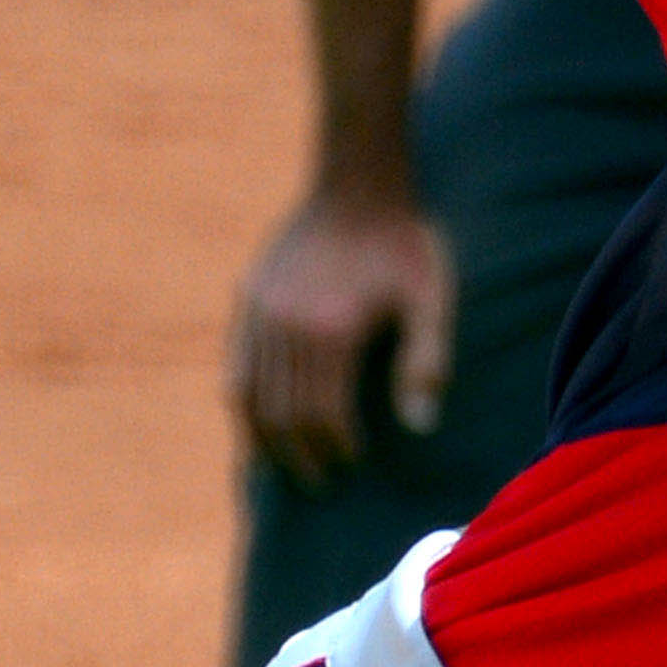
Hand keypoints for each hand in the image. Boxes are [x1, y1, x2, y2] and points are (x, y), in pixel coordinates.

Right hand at [227, 189, 455, 489]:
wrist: (359, 184)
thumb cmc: (404, 243)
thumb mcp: (431, 299)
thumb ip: (427, 363)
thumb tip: (419, 427)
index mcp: (333, 333)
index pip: (324, 414)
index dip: (336, 447)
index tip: (352, 464)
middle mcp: (287, 327)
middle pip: (284, 413)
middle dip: (300, 455)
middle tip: (318, 482)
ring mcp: (261, 313)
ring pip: (251, 395)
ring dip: (266, 438)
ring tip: (282, 467)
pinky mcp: (248, 298)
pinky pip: (235, 364)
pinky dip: (241, 401)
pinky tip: (252, 423)